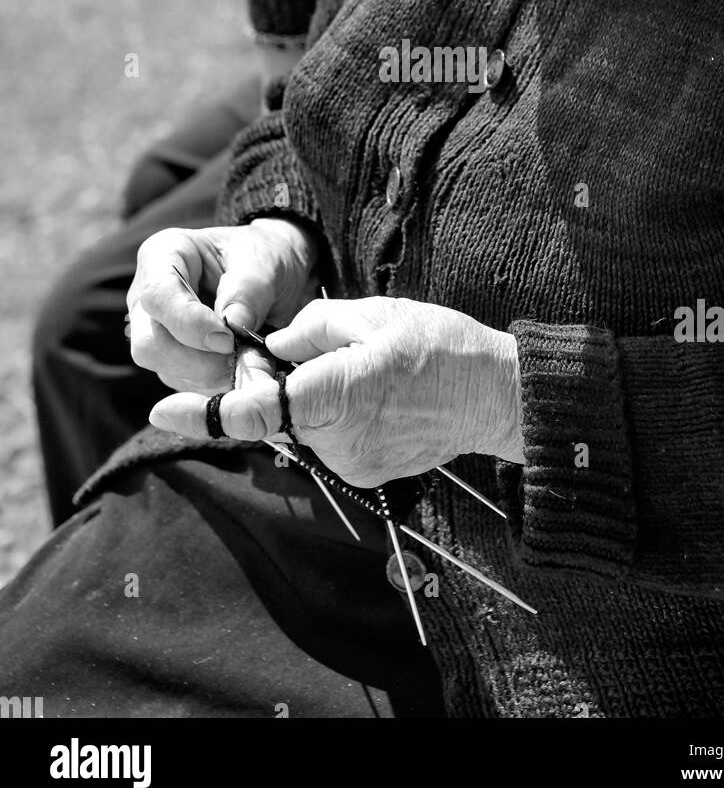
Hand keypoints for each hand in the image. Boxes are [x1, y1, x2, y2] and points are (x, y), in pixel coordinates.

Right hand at [127, 219, 317, 397]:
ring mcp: (156, 332)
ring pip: (166, 370)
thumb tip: (233, 325)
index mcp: (163, 255)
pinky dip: (217, 384)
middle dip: (197, 361)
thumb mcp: (263, 261)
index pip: (158, 296)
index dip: (190, 324)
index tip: (228, 339)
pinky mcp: (172, 361)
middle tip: (241, 358)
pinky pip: (185, 384)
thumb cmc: (262, 258)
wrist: (275, 275)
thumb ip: (248, 290)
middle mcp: (149, 299)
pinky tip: (244, 370)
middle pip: (149, 344)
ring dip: (212, 376)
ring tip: (252, 362)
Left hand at [149, 295, 525, 481]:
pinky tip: (377, 395)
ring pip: (304, 426)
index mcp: (338, 392)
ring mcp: (354, 463)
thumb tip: (269, 349)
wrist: (498, 396)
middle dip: (279, 384)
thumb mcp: (375, 313)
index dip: (204, 413)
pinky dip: (335, 416)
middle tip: (320, 351)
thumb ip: (311, 329)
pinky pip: (329, 440)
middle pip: (279, 413)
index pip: (257, 413)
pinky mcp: (366, 474)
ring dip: (313, 399)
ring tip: (367, 370)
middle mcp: (341, 438)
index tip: (160, 409)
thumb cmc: (441, 345)